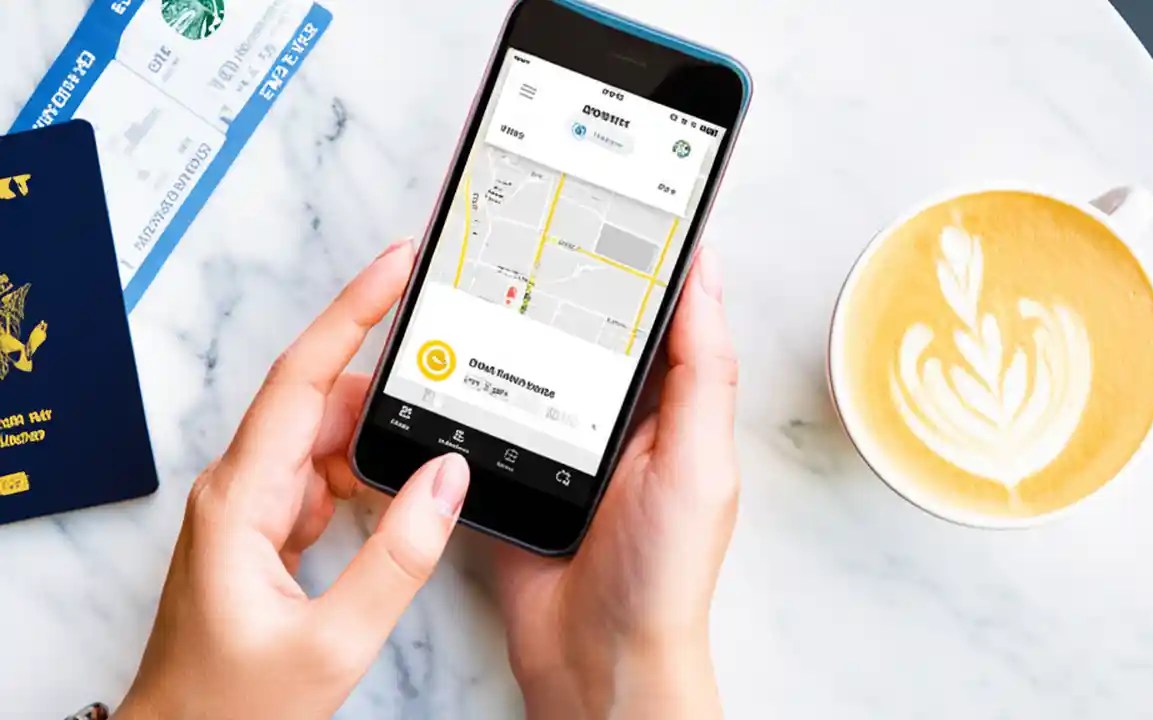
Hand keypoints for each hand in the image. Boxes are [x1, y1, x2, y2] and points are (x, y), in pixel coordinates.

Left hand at [116, 241, 469, 719]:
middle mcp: (239, 490)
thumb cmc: (235, 705)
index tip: (395, 266)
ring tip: (440, 426)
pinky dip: (365, 475)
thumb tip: (448, 475)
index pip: (300, 378)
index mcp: (240, 499)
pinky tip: (401, 491)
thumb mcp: (334, 641)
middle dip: (385, 376)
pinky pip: (322, 478)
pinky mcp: (265, 532)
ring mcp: (250, 510)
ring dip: (378, 436)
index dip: (352, 313)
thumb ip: (400, 556)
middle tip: (450, 353)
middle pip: (319, 400)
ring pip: (324, 441)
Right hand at [493, 248, 740, 719]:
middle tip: (524, 211)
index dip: (638, 255)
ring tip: (475, 258)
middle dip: (557, 273)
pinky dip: (471, 374)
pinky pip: (489, 405)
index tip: (611, 195)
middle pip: (584, 326)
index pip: (655, 312)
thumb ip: (701, 371)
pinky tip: (446, 338)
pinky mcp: (511, 465)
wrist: (595, 660)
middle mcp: (614, 415)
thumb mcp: (698, 461)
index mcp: (669, 405)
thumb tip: (703, 273)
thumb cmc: (663, 572)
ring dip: (508, 316)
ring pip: (531, 356)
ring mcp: (559, 438)